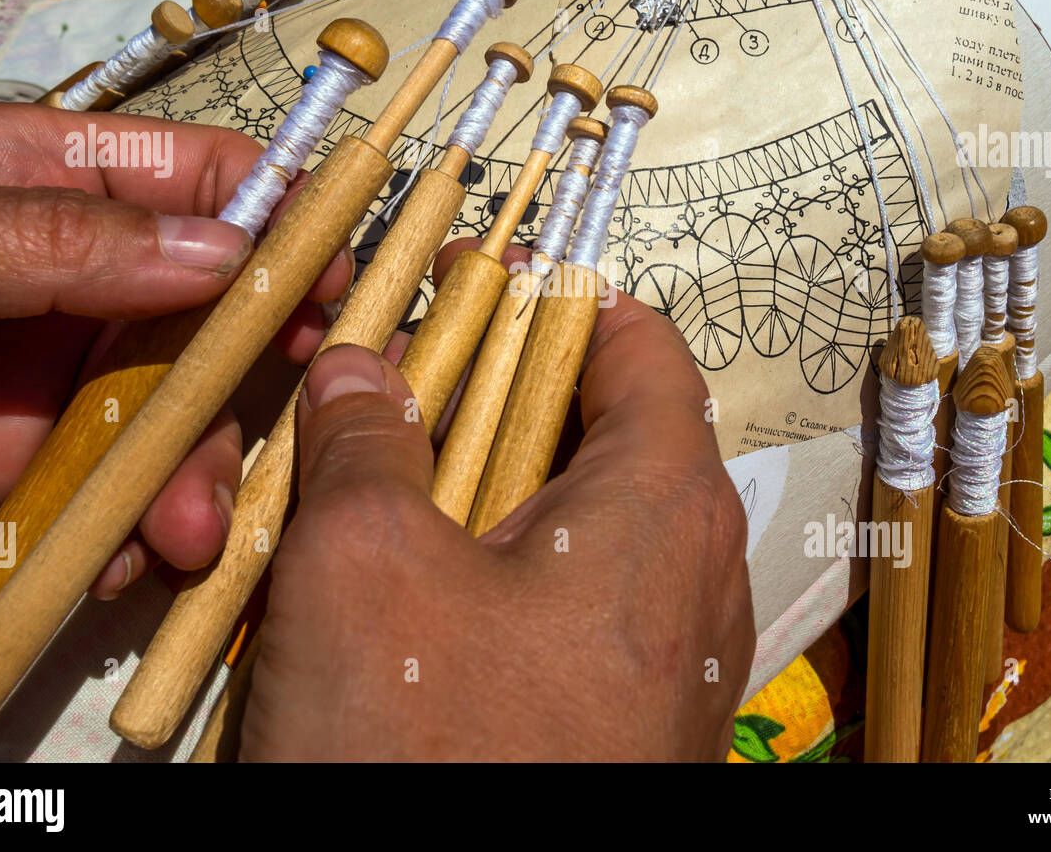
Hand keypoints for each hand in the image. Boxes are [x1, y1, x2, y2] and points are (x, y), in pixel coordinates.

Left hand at [0, 98, 352, 596]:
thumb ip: (48, 237)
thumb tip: (221, 248)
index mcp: (17, 177)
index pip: (181, 172)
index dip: (270, 213)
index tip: (333, 278)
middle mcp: (40, 272)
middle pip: (192, 307)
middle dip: (237, 379)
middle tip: (280, 433)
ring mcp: (24, 375)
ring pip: (158, 410)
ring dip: (189, 475)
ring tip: (183, 540)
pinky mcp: (3, 468)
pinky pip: (99, 489)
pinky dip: (123, 528)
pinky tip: (113, 560)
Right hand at [243, 258, 753, 760]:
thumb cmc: (440, 752)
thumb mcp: (365, 565)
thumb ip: (363, 441)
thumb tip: (360, 368)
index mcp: (662, 498)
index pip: (637, 340)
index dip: (550, 300)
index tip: (468, 298)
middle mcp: (690, 565)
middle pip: (594, 428)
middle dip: (484, 406)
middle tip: (387, 409)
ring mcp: (666, 649)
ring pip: (569, 520)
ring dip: (472, 498)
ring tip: (375, 511)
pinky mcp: (626, 714)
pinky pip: (563, 606)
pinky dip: (490, 580)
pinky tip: (404, 615)